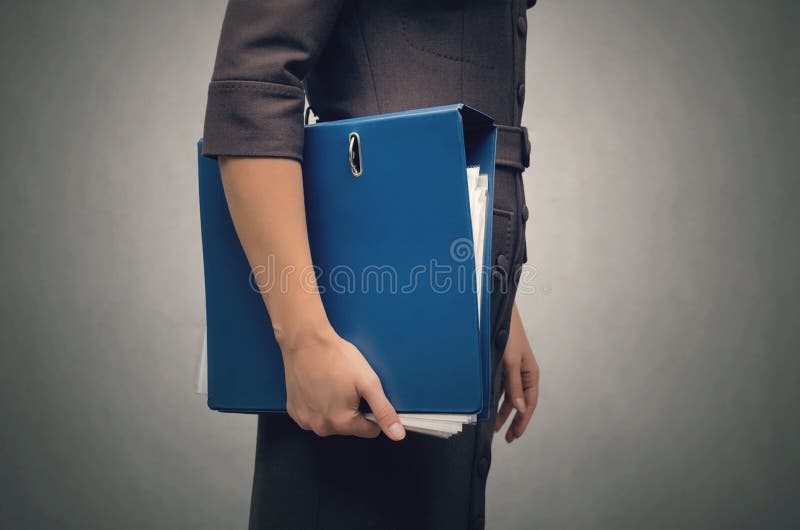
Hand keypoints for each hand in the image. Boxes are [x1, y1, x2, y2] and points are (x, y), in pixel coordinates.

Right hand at [280, 323, 405, 440]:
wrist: (306, 341)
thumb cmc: (335, 357)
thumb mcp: (369, 383)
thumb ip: (384, 412)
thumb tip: (397, 434)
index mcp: (341, 422)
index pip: (370, 430)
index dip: (372, 411)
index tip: (364, 394)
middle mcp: (321, 427)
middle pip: (349, 427)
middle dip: (352, 409)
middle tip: (347, 386)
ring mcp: (305, 420)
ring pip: (331, 422)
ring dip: (334, 408)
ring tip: (332, 384)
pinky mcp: (294, 411)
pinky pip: (314, 415)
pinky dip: (318, 405)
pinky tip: (318, 387)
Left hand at [495, 303, 539, 442]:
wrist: (499, 315)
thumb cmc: (509, 336)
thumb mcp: (511, 362)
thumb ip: (514, 386)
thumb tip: (520, 409)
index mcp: (531, 374)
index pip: (529, 403)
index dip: (523, 421)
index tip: (515, 435)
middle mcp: (524, 374)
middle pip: (520, 403)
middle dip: (514, 421)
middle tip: (507, 438)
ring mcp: (513, 371)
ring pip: (510, 397)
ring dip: (504, 412)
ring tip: (495, 427)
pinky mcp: (502, 366)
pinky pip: (502, 387)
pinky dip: (497, 399)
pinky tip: (490, 408)